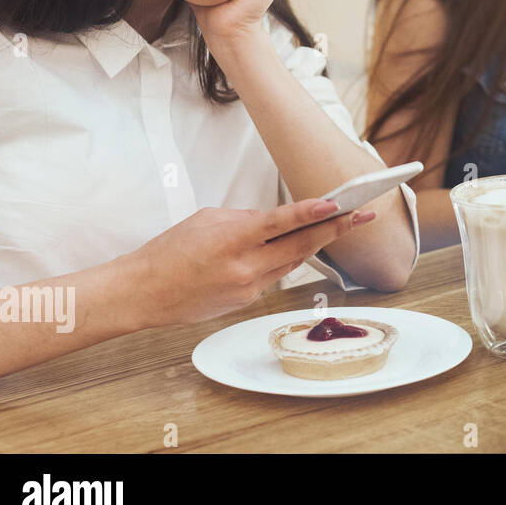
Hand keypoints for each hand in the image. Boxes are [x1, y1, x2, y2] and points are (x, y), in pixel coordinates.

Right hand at [126, 198, 375, 326]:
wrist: (144, 293)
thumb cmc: (169, 252)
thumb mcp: (207, 220)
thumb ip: (246, 218)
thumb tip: (276, 220)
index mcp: (231, 239)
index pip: (280, 223)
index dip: (311, 213)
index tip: (337, 203)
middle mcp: (244, 266)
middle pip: (301, 246)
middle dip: (336, 229)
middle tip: (362, 215)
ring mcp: (248, 287)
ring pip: (293, 261)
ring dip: (315, 243)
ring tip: (340, 225)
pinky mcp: (247, 301)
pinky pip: (274, 275)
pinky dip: (284, 259)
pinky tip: (289, 248)